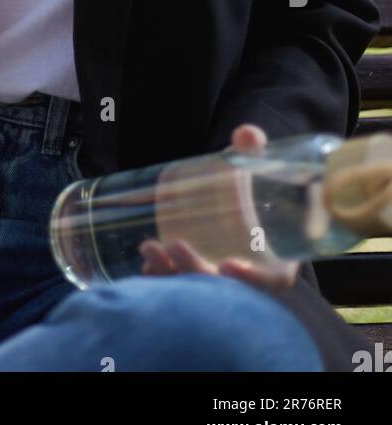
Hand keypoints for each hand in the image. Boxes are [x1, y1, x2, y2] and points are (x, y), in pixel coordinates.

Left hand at [139, 123, 301, 290]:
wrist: (242, 191)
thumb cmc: (255, 183)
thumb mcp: (258, 166)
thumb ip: (253, 150)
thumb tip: (246, 135)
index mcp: (278, 257)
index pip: (272, 280)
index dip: (253, 281)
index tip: (227, 264)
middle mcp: (251, 273)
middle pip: (226, 288)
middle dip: (196, 271)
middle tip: (175, 245)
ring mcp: (224, 278)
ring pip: (199, 289)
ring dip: (172, 275)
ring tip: (149, 248)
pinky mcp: (202, 273)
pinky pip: (182, 287)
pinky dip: (163, 279)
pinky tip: (146, 265)